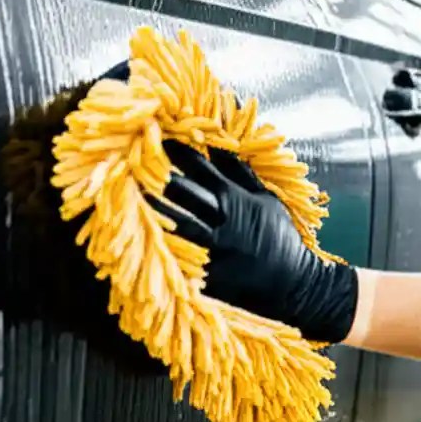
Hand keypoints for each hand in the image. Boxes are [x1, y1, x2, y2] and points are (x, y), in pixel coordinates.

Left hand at [152, 142, 358, 342]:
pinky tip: (138, 232)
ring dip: (151, 204)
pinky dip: (159, 242)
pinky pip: (176, 255)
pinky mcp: (204, 274)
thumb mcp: (266, 200)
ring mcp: (209, 248)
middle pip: (181, 190)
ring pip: (173, 220)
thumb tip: (220, 145)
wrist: (292, 284)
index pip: (200, 168)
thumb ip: (241, 173)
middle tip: (133, 156)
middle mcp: (218, 220)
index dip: (178, 151)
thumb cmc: (279, 239)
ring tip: (129, 189)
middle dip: (156, 173)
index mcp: (234, 198)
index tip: (159, 136)